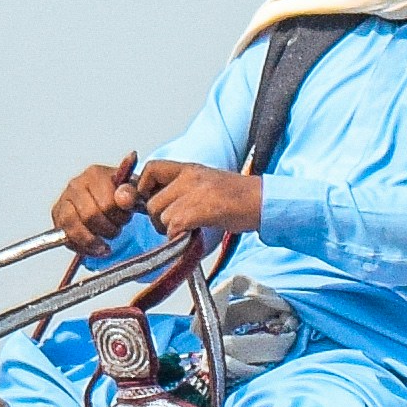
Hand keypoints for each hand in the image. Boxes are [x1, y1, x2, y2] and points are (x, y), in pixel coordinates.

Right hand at [51, 160, 141, 250]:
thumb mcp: (132, 191)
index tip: (125, 217)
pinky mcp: (57, 217)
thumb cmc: (118, 194)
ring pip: (73, 228)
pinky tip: (94, 248)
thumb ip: (131, 194)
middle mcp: (76, 185)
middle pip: (90, 216)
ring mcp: (63, 200)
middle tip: (116, 229)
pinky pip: (66, 238)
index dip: (119, 217)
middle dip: (107, 229)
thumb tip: (124, 199)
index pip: (107, 204)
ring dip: (92, 241)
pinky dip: (82, 248)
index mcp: (95, 174)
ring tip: (104, 244)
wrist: (108, 196)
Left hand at [128, 159, 264, 243]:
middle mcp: (189, 176)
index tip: (153, 201)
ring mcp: (194, 192)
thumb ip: (181, 189)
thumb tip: (155, 202)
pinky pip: (173, 227)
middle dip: (158, 218)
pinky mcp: (200, 210)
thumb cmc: (238, 198)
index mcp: (189, 168)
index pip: (150, 169)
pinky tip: (192, 235)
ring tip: (188, 229)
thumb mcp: (205, 184)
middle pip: (152, 201)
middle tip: (175, 224)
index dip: (144, 187)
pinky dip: (178, 237)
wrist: (262, 202)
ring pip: (161, 217)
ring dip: (170, 229)